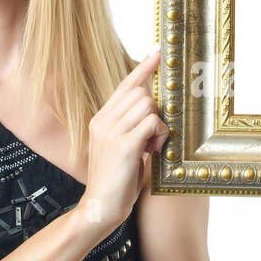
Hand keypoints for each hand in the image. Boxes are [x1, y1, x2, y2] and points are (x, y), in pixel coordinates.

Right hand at [78, 46, 169, 231]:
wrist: (99, 208)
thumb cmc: (115, 181)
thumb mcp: (121, 148)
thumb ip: (132, 128)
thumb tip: (154, 113)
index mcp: (101, 119)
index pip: (125, 85)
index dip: (143, 68)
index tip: (158, 52)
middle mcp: (103, 121)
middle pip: (141, 93)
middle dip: (155, 111)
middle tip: (153, 138)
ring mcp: (111, 132)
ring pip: (148, 105)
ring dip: (159, 125)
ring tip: (152, 147)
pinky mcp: (123, 145)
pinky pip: (153, 122)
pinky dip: (160, 135)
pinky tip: (153, 150)